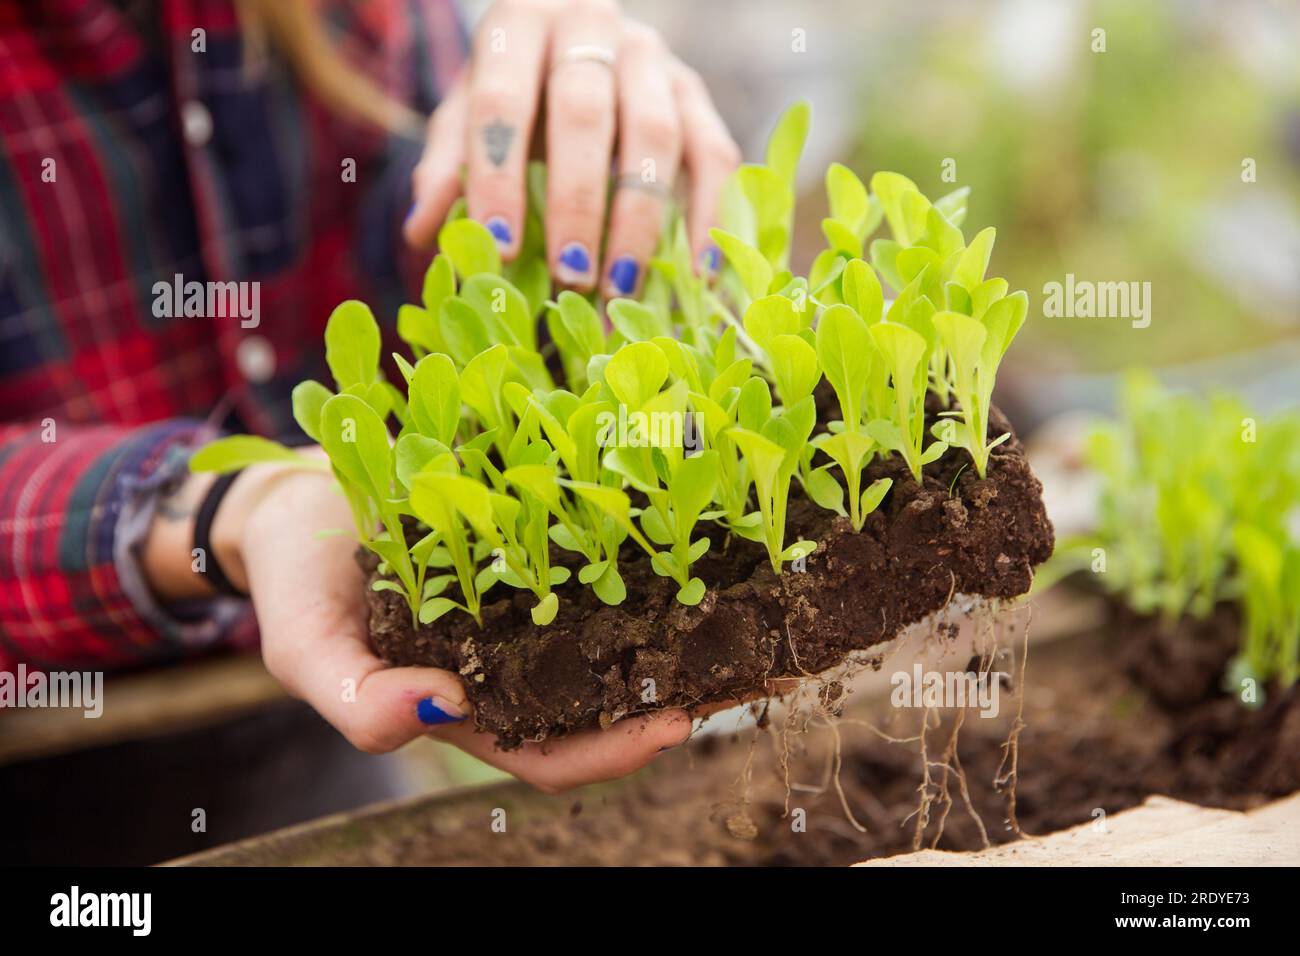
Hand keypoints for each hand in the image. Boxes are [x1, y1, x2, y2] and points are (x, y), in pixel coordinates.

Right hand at [206, 459, 692, 792]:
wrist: (295, 496)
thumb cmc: (295, 583)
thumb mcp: (304, 649)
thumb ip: (355, 700)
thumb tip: (438, 709)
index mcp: (465, 708)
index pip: (550, 753)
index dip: (610, 752)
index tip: (670, 725)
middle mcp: (506, 662)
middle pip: (602, 698)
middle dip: (668, 692)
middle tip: (741, 672)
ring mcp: (524, 603)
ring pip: (610, 631)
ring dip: (669, 629)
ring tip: (739, 611)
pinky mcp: (531, 543)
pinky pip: (592, 559)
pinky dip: (637, 559)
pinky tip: (682, 537)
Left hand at [404, 0, 740, 296]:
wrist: (580, 44)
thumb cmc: (515, 91)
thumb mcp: (467, 115)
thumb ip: (448, 165)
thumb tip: (423, 229)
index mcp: (519, 26)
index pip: (502, 101)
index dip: (499, 176)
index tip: (501, 249)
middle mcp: (591, 27)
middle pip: (585, 115)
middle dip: (577, 204)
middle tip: (568, 278)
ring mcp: (652, 59)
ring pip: (655, 134)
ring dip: (639, 220)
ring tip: (620, 289)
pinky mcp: (697, 94)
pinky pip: (714, 152)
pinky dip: (709, 215)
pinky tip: (695, 273)